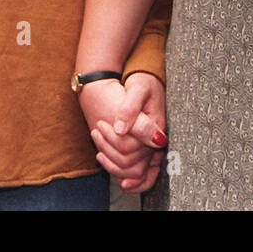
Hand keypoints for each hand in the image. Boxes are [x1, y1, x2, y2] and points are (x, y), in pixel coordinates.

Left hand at [77, 74, 166, 192]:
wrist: (143, 79)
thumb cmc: (141, 81)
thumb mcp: (137, 88)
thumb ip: (130, 109)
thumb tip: (121, 129)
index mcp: (156, 128)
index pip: (135, 152)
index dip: (113, 147)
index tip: (98, 128)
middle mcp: (155, 142)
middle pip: (133, 166)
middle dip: (109, 151)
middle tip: (95, 130)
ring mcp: (149, 147)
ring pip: (133, 172)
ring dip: (111, 162)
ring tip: (96, 137)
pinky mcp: (143, 149)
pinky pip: (133, 170)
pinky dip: (116, 168)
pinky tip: (102, 156)